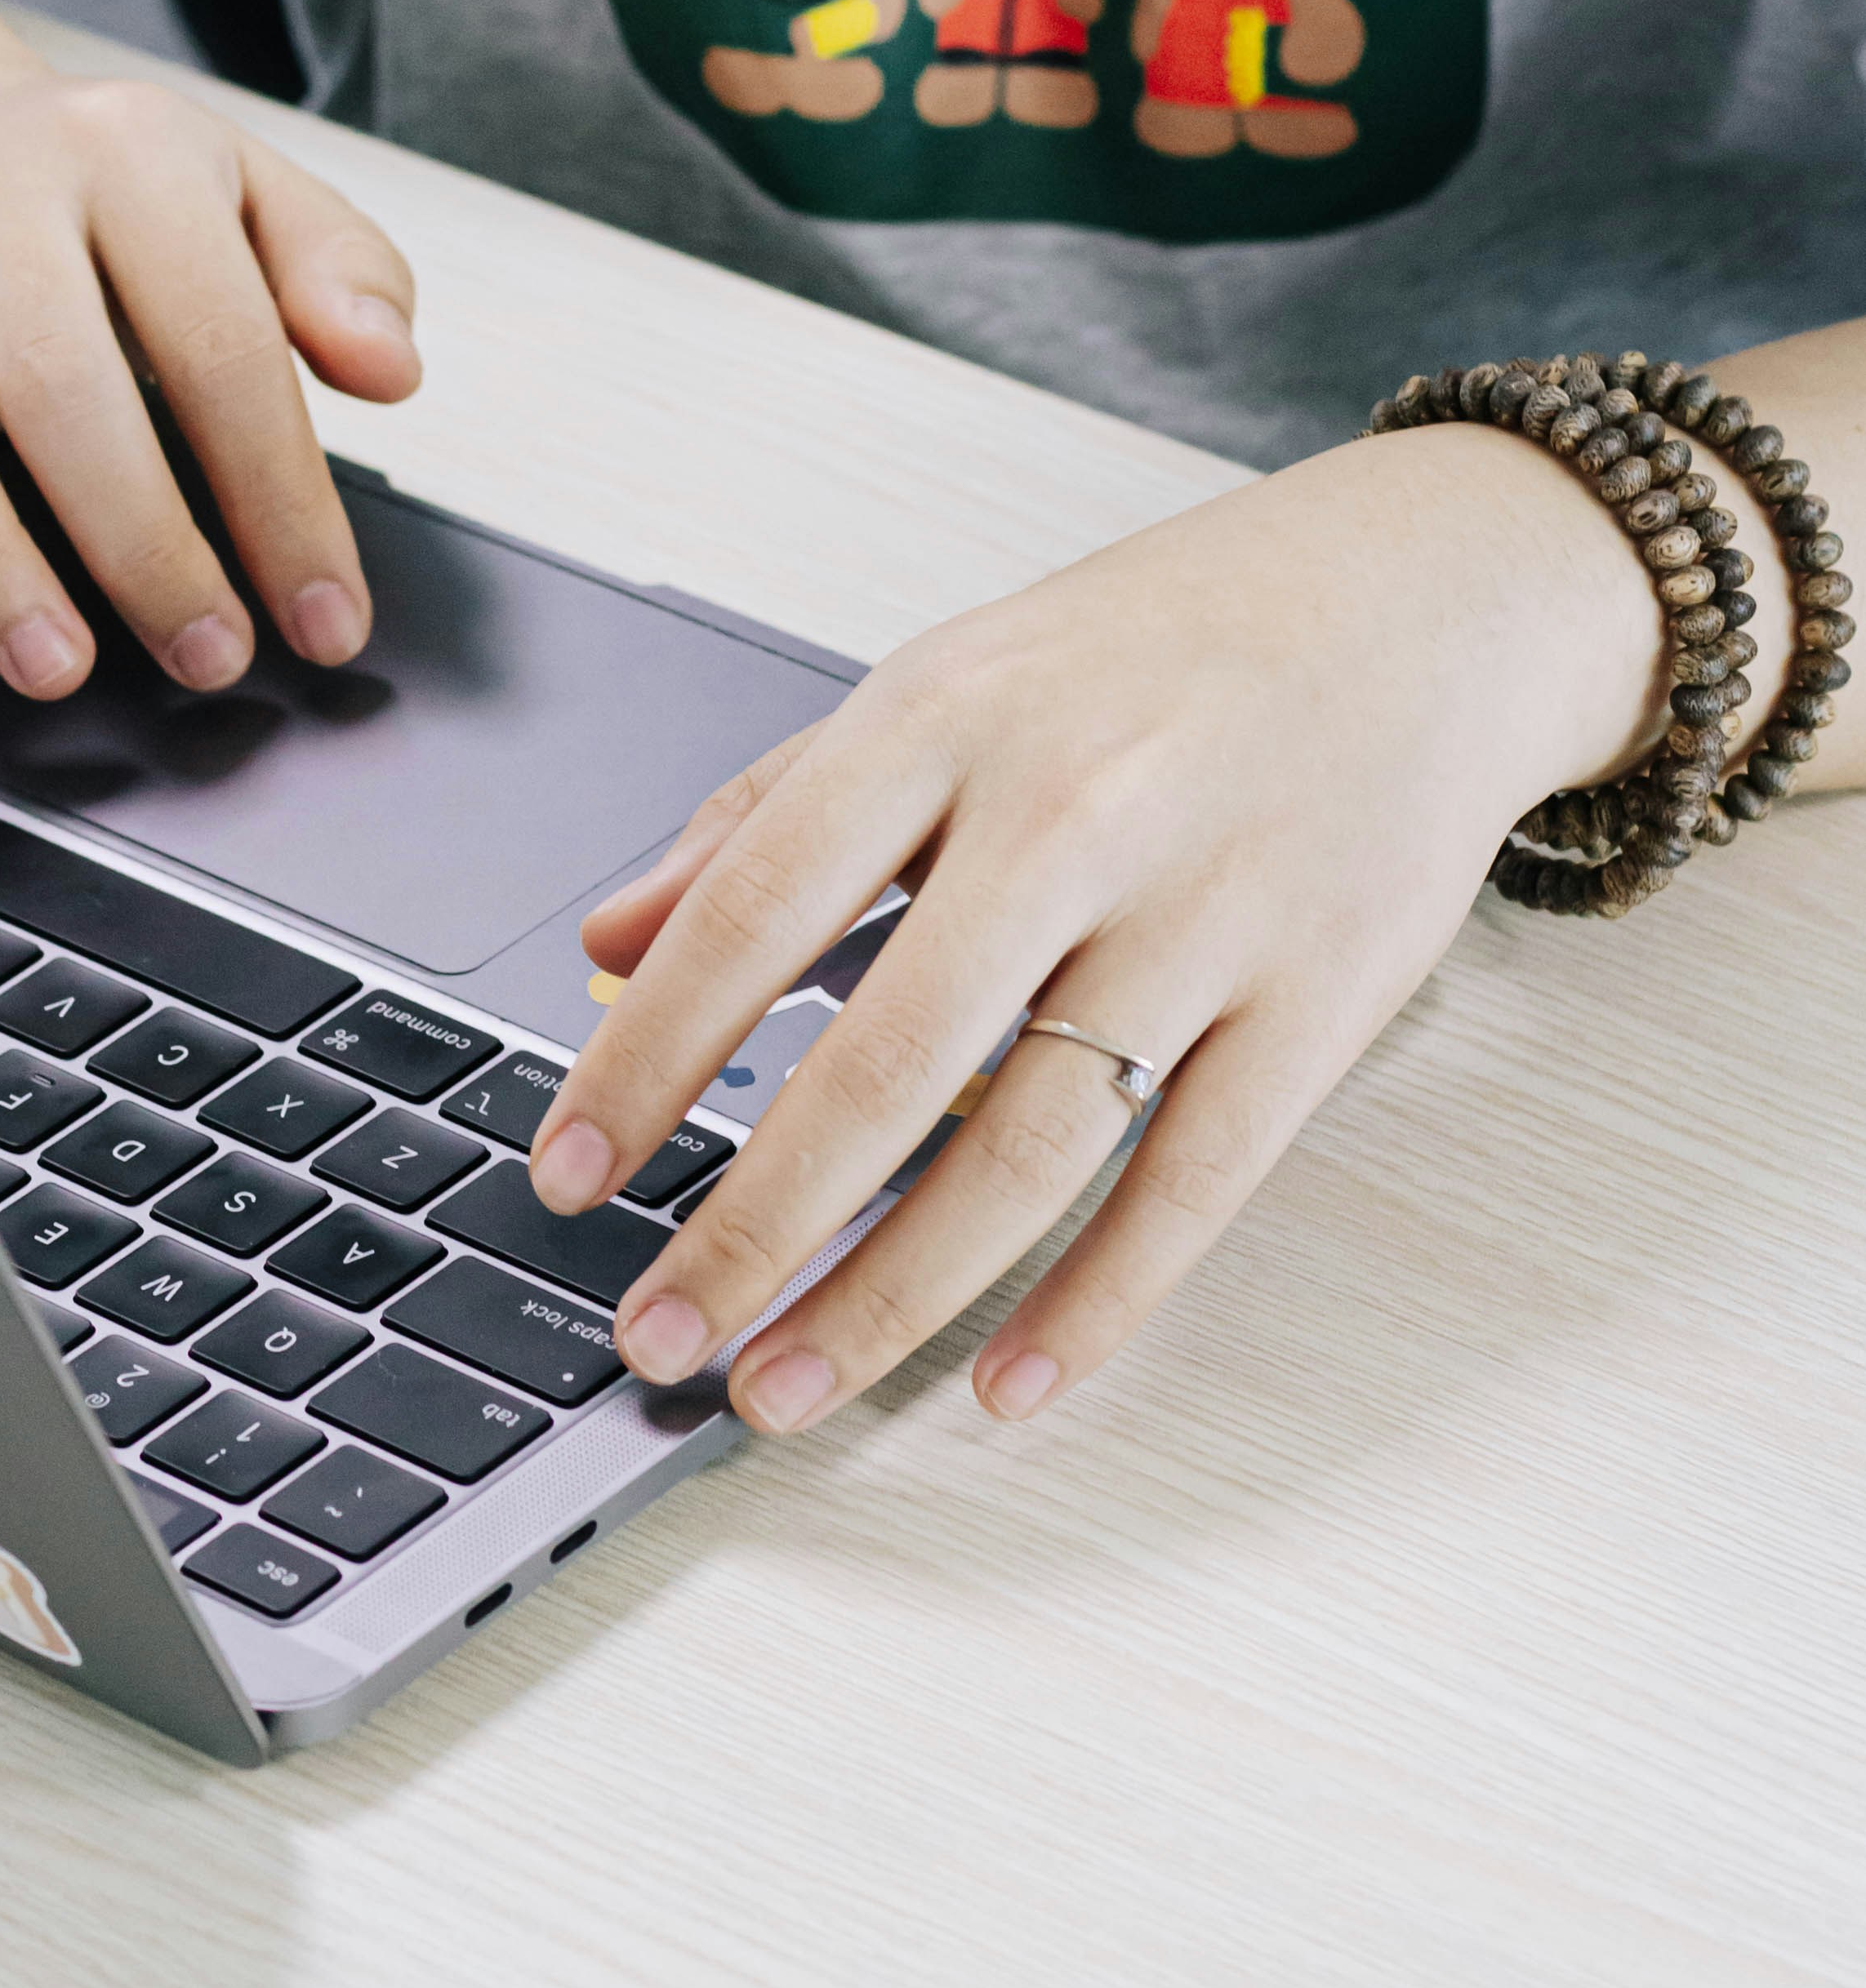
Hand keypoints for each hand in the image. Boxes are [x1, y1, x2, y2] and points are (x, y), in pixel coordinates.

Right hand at [0, 67, 419, 694]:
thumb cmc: (116, 204)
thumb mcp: (254, 202)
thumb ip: (341, 276)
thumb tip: (390, 365)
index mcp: (131, 154)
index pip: (222, 344)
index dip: (281, 497)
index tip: (326, 616)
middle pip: (69, 390)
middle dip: (150, 547)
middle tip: (212, 657)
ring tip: (59, 665)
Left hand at [526, 425, 1665, 1436]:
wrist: (1423, 599)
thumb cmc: (1162, 650)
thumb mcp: (945, 683)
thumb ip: (767, 813)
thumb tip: (608, 944)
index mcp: (948, 717)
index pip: (753, 911)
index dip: (644, 1062)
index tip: (564, 1175)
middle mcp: (1072, 815)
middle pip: (881, 1065)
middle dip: (749, 1228)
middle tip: (660, 1335)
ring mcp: (1207, 915)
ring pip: (1026, 1150)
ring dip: (891, 1298)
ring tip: (785, 1388)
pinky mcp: (1321, 1001)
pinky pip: (1190, 1184)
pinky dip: (1095, 1303)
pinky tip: (1003, 1381)